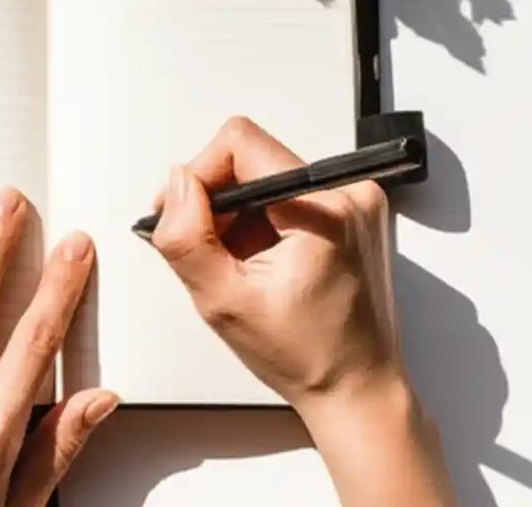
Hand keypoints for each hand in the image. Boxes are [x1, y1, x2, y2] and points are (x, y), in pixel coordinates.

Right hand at [151, 116, 399, 406]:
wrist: (355, 387)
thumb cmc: (306, 354)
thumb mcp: (223, 301)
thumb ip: (187, 236)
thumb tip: (176, 184)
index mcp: (323, 209)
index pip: (240, 143)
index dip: (199, 174)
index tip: (184, 216)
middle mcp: (348, 194)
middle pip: (252, 158)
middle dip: (218, 201)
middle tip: (212, 253)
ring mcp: (354, 202)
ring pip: (266, 177)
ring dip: (239, 216)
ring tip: (243, 265)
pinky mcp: (351, 214)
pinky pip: (287, 195)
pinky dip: (263, 223)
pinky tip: (264, 263)